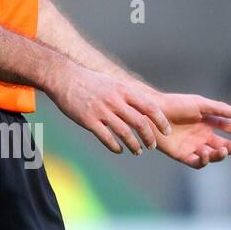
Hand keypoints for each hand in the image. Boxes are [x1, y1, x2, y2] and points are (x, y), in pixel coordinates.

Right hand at [46, 64, 172, 153]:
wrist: (64, 78)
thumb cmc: (90, 81)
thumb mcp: (113, 83)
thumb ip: (128, 95)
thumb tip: (144, 107)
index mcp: (123, 90)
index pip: (149, 107)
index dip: (161, 121)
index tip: (167, 131)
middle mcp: (115, 100)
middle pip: (140, 123)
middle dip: (149, 137)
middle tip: (152, 146)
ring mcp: (101, 111)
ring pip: (124, 133)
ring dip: (134, 145)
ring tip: (137, 151)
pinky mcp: (88, 120)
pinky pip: (106, 138)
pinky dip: (115, 146)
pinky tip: (119, 150)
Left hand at [153, 93, 230, 167]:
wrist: (152, 112)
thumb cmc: (175, 104)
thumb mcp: (200, 104)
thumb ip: (220, 109)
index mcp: (210, 122)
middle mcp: (204, 135)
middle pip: (226, 145)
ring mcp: (194, 146)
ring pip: (213, 155)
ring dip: (220, 155)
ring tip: (222, 150)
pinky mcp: (182, 155)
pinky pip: (197, 162)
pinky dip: (203, 161)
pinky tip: (205, 155)